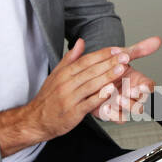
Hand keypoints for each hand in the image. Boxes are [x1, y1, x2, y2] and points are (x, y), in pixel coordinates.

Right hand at [0, 39, 128, 149]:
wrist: (36, 119)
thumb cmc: (48, 98)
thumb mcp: (56, 74)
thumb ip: (70, 58)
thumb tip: (81, 42)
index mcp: (64, 73)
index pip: (85, 60)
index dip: (102, 54)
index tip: (117, 50)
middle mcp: (66, 84)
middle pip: (90, 70)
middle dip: (110, 62)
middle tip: (125, 57)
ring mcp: (69, 98)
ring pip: (91, 85)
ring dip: (108, 76)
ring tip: (122, 69)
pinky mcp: (73, 112)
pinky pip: (89, 103)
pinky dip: (100, 96)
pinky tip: (111, 91)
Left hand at [94, 36, 160, 122]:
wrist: (91, 77)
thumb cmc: (110, 67)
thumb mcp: (122, 56)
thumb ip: (139, 49)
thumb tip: (157, 40)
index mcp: (137, 82)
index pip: (148, 87)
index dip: (146, 88)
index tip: (141, 86)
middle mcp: (132, 94)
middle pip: (141, 103)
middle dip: (133, 101)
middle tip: (125, 95)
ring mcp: (123, 104)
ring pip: (129, 111)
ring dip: (123, 107)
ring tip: (115, 99)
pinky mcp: (113, 112)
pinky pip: (117, 118)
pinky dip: (112, 114)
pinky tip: (105, 107)